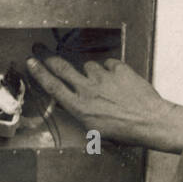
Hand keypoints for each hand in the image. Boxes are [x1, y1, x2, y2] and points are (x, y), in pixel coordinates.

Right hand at [25, 51, 182, 153]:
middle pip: (62, 68)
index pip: (53, 86)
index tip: (31, 62)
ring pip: (89, 66)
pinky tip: (119, 82)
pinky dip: (112, 71)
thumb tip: (71, 103)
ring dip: (93, 73)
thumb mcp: (96, 130)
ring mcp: (103, 77)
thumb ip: (81, 113)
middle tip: (41, 50)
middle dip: (49, 57)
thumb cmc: (126, 131)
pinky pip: (110, 64)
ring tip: (106, 86)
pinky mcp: (119, 69)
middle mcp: (88, 89)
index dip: (39, 73)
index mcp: (80, 107)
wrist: (152, 122)